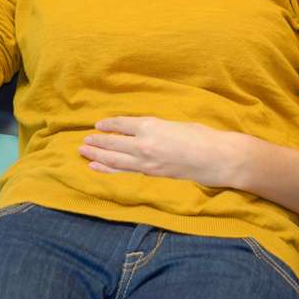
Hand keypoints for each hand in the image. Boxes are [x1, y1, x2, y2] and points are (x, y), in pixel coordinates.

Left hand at [80, 116, 245, 188]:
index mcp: (151, 125)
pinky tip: (96, 167)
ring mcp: (146, 162)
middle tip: (84, 140)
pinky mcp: (151, 174)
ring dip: (96, 155)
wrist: (215, 158)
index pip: (122, 124)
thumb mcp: (174, 124)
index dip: (108, 125)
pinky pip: (123, 171)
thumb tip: (142, 131)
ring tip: (82, 151)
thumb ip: (155, 127)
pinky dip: (107, 169)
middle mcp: (144, 144)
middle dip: (97, 141)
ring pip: (114, 158)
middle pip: (113, 142)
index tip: (98, 125)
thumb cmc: (200, 136)